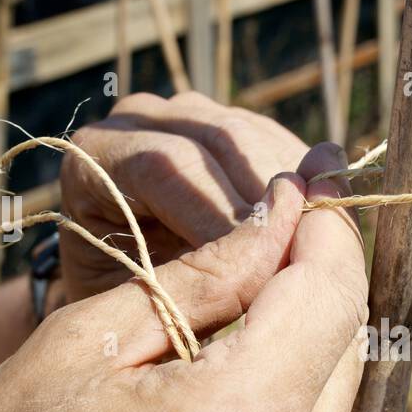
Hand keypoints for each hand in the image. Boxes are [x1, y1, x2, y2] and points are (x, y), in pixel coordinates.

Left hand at [58, 91, 309, 302]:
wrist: (121, 281)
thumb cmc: (118, 299)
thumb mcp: (142, 296)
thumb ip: (194, 278)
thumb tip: (265, 266)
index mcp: (96, 153)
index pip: (168, 166)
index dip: (223, 215)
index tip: (262, 267)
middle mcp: (140, 117)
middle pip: (221, 140)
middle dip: (267, 204)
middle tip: (299, 259)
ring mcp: (190, 112)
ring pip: (257, 138)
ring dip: (292, 194)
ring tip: (312, 250)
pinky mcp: (233, 122)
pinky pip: (279, 143)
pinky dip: (303, 185)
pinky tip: (314, 228)